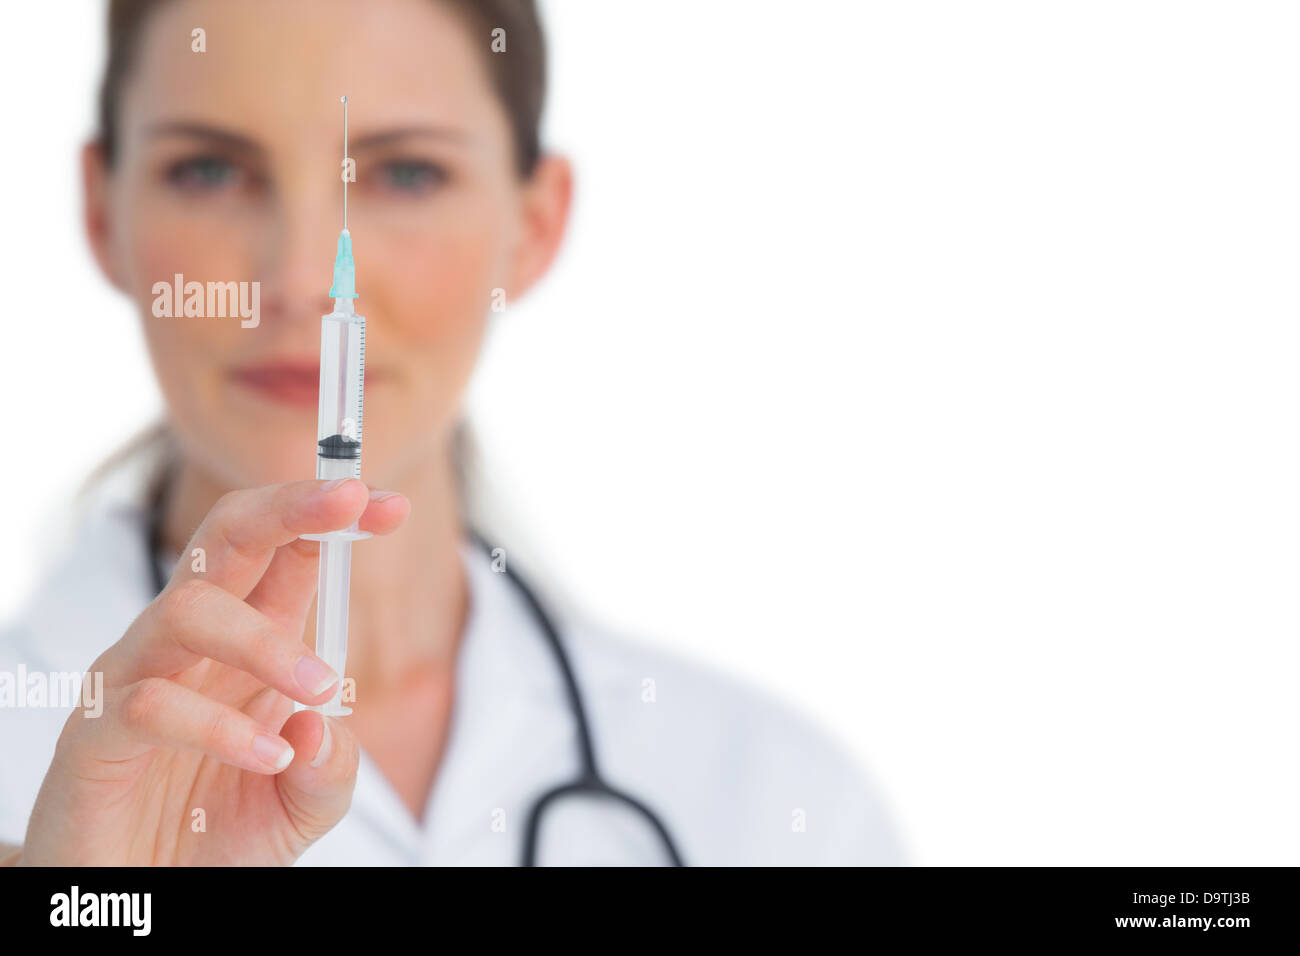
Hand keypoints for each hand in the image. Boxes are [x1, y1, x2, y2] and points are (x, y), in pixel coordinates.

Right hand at [19, 478, 408, 865]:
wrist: (138, 898)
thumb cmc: (216, 837)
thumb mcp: (303, 805)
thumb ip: (330, 768)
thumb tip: (322, 722)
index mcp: (245, 645)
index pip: (285, 556)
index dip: (332, 521)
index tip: (391, 504)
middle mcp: (187, 647)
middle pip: (225, 540)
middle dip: (289, 509)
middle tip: (350, 501)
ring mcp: (133, 681)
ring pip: (187, 609)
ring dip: (266, 642)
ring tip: (319, 689)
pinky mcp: (93, 734)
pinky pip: (152, 704)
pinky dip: (221, 729)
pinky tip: (271, 759)